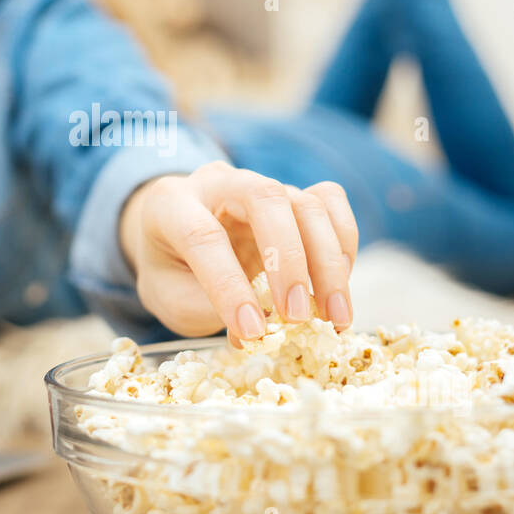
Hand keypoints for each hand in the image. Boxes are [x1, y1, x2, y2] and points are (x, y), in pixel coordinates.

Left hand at [120, 161, 357, 346]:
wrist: (174, 239)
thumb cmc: (172, 270)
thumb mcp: (171, 297)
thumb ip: (208, 309)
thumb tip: (263, 331)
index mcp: (171, 203)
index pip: (202, 236)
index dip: (229, 287)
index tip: (252, 331)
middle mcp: (219, 183)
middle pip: (265, 198)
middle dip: (290, 261)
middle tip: (299, 317)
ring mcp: (261, 184)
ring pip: (307, 203)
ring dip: (328, 263)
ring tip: (334, 317)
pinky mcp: (293, 193)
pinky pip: (330, 201)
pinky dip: (343, 244)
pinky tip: (337, 286)